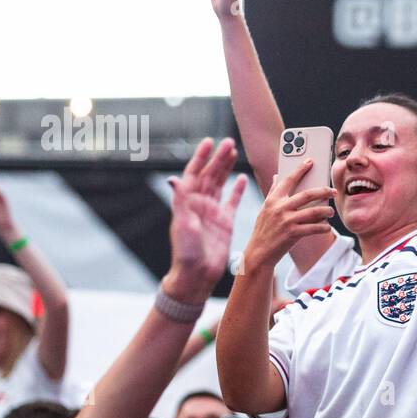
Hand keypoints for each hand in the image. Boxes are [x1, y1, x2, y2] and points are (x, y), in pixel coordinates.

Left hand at [162, 138, 247, 303]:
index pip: (194, 173)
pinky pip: (232, 201)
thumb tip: (173, 179)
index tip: (208, 142)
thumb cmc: (186, 253)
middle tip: (228, 142)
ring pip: (220, 184)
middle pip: (209, 175)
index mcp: (188, 202)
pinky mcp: (224, 222)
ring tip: (234, 152)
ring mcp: (212, 212)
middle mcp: (200, 204)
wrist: (197, 275)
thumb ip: (180, 202)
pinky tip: (242, 178)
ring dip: (226, 168)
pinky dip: (237, 190)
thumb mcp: (182, 225)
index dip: (201, 157)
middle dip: (218, 158)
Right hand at [243, 160, 334, 269]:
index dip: (300, 169)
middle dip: (324, 191)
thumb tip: (276, 176)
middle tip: (333, 191)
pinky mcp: (293, 234)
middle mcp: (280, 207)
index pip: (289, 179)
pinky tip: (327, 227)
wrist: (259, 252)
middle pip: (308, 194)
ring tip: (331, 212)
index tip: (310, 161)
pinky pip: (314, 228)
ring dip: (326, 211)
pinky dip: (323, 227)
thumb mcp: (265, 209)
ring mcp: (287, 220)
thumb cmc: (264, 229)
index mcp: (273, 199)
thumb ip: (273, 192)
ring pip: (314, 212)